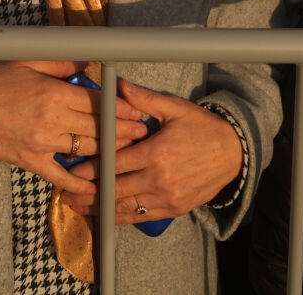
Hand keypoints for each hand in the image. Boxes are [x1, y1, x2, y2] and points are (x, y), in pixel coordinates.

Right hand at [0, 60, 149, 199]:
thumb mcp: (25, 61)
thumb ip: (59, 61)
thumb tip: (88, 59)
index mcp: (52, 93)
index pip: (95, 101)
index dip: (119, 107)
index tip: (136, 111)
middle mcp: (51, 120)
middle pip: (96, 127)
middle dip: (122, 130)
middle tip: (142, 132)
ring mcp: (42, 144)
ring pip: (84, 150)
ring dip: (108, 152)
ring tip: (127, 152)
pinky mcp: (32, 161)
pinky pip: (59, 175)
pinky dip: (77, 183)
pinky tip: (94, 187)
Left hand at [66, 80, 241, 223]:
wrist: (234, 152)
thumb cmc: (202, 127)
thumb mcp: (174, 108)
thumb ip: (144, 99)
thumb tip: (119, 85)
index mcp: (156, 153)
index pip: (115, 163)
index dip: (91, 169)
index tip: (72, 172)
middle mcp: (160, 179)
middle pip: (115, 189)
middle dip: (90, 192)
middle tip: (67, 193)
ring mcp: (167, 197)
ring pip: (126, 207)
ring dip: (101, 209)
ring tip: (80, 208)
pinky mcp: (175, 209)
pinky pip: (142, 217)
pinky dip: (123, 216)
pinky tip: (107, 215)